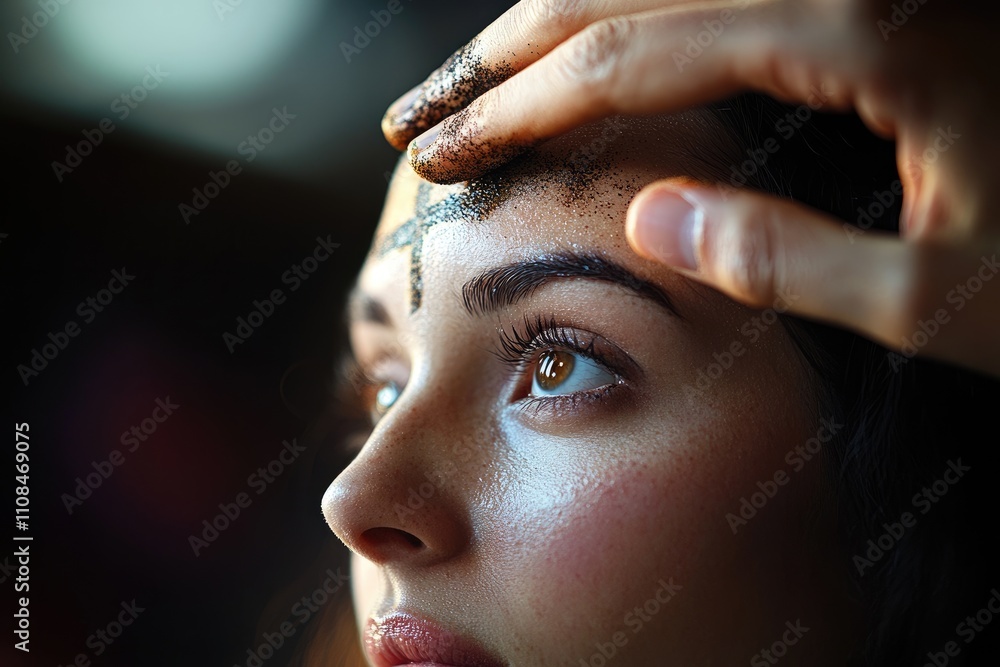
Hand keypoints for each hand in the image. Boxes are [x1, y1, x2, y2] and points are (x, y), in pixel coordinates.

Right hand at [381, 0, 999, 376]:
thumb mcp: (939, 294)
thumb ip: (781, 256)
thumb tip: (650, 218)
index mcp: (859, 28)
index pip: (631, 54)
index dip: (521, 107)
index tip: (445, 153)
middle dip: (503, 50)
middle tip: (423, 112)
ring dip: (555, 18)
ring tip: (482, 80)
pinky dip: (635, 9)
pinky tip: (600, 45)